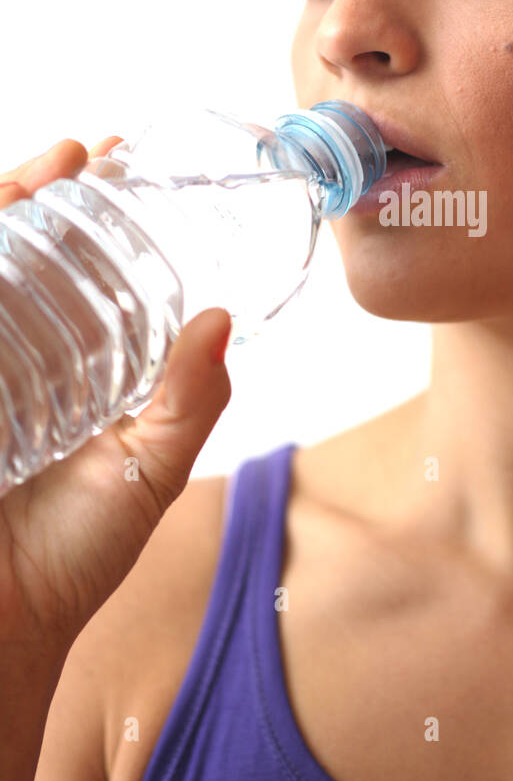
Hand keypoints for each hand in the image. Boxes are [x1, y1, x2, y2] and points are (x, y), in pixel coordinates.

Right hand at [0, 136, 231, 649]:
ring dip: (9, 209)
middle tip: (87, 154)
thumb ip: (186, 406)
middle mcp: (15, 357)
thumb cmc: (71, 561)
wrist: (1, 626)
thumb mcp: (145, 475)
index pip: (78, 272)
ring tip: (51, 169)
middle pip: (24, 254)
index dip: (98, 219)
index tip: (126, 169)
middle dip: (48, 194)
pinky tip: (4, 225)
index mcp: (70, 370)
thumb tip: (223, 325)